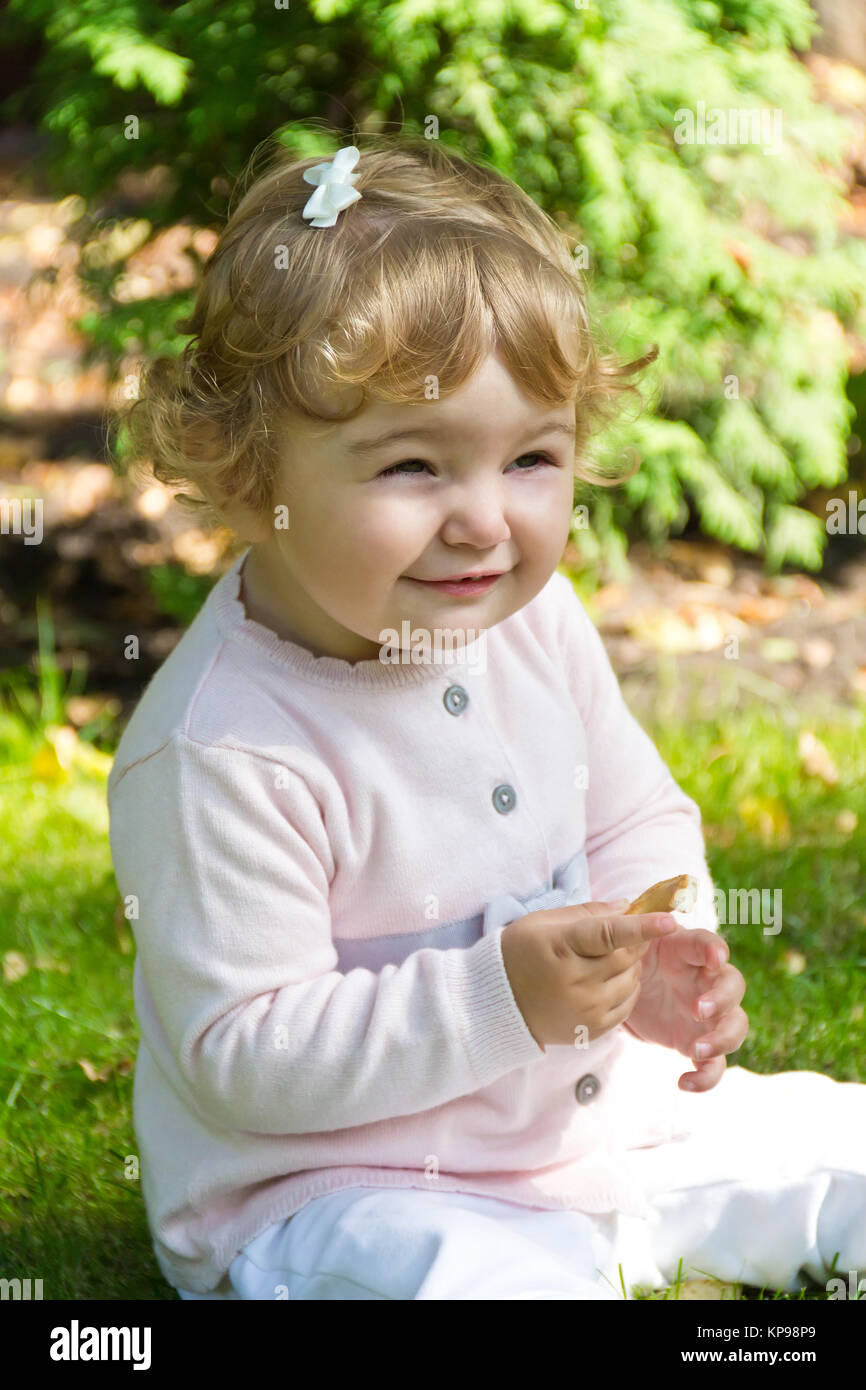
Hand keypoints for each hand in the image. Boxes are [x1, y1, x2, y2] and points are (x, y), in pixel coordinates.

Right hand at [500, 900, 678, 1048]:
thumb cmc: (520, 952)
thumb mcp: (544, 922)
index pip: (609, 934)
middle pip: (627, 957)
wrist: (496, 1003)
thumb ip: (589, 912)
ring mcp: (585, 1009)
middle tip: (629, 934)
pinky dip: (626, 988)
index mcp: (561, 948)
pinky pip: (627, 1005)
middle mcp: (575, 982)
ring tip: (609, 959)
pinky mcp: (591, 1029)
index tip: (670, 919)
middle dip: (637, 942)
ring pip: (632, 981)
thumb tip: (628, 906)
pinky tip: (608, 980)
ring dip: (631, 966)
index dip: (641, 926)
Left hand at [625, 926, 747, 1091]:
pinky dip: (706, 1077)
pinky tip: (684, 1082)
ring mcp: (708, 1014)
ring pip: (736, 1025)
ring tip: (697, 1050)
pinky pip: (714, 1064)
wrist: (620, 991)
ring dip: (723, 1039)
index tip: (715, 957)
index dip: (715, 949)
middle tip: (699, 1010)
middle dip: (722, 998)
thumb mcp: (625, 944)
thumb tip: (624, 909)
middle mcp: (705, 981)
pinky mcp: (698, 1042)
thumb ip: (629, 932)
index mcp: (686, 950)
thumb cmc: (628, 959)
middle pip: (733, 986)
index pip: (708, 944)